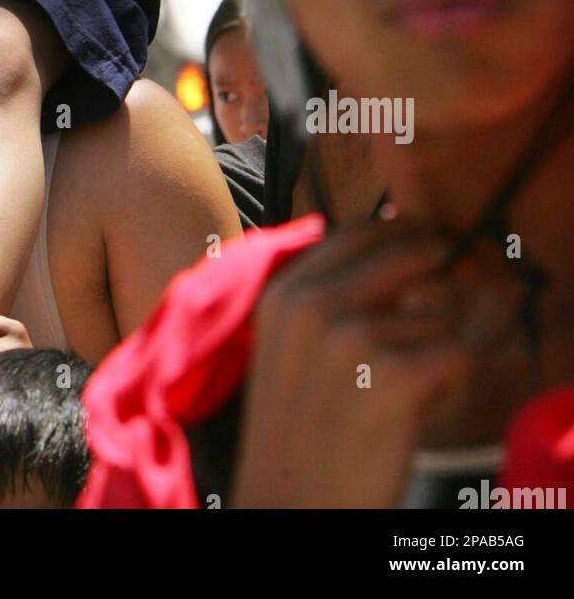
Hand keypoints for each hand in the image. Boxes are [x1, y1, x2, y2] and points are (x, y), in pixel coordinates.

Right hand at [230, 221, 481, 508]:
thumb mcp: (287, 347)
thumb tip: (398, 249)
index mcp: (283, 293)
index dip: (403, 236)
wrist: (287, 510)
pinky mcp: (394, 379)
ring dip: (434, 351)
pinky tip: (416, 416)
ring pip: (437, 312)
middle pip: (409, 252)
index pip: (359, 230)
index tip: (424, 255)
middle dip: (433, 284)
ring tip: (399, 397)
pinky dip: (451, 387)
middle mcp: (312, 304)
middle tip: (426, 327)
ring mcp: (352, 339)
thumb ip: (329, 295)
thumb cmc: (297, 434)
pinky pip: (458, 355)